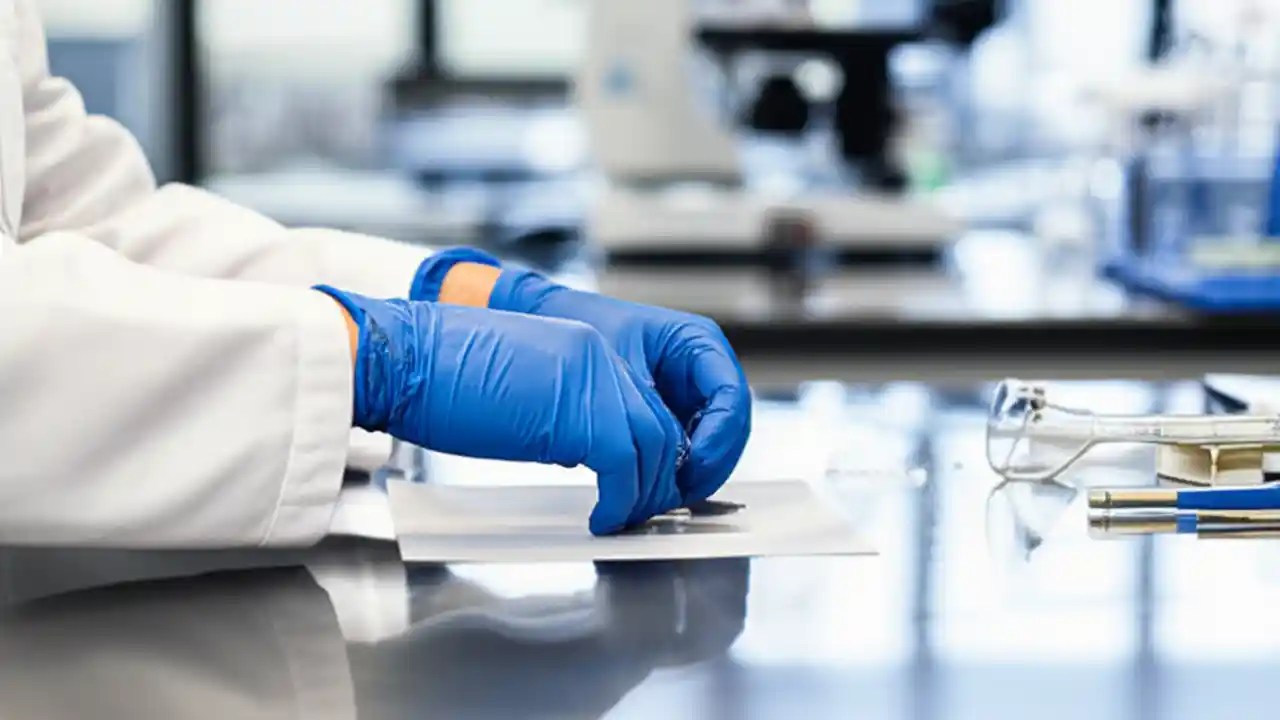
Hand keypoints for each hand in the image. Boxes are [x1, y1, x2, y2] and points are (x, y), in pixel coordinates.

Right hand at [315, 286, 685, 534]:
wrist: (406, 360)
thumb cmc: (439, 376)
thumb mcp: (520, 384)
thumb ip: (561, 405)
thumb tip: (579, 446)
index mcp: (585, 347)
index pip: (643, 403)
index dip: (649, 452)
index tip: (638, 483)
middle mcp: (600, 358)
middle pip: (658, 426)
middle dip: (655, 478)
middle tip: (638, 511)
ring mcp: (593, 384)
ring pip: (652, 449)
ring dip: (641, 494)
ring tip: (618, 520)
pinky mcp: (579, 417)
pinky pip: (623, 467)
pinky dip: (619, 501)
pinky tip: (600, 518)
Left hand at [486, 272, 750, 505]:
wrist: (559, 325)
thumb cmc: (585, 327)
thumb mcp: (615, 363)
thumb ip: (643, 405)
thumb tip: (663, 452)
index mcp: (698, 342)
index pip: (731, 395)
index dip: (720, 436)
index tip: (695, 463)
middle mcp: (704, 371)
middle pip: (731, 429)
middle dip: (710, 466)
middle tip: (679, 493)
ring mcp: (694, 397)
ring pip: (716, 448)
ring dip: (696, 477)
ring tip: (663, 497)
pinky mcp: (678, 420)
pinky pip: (692, 454)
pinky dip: (679, 476)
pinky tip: (655, 490)